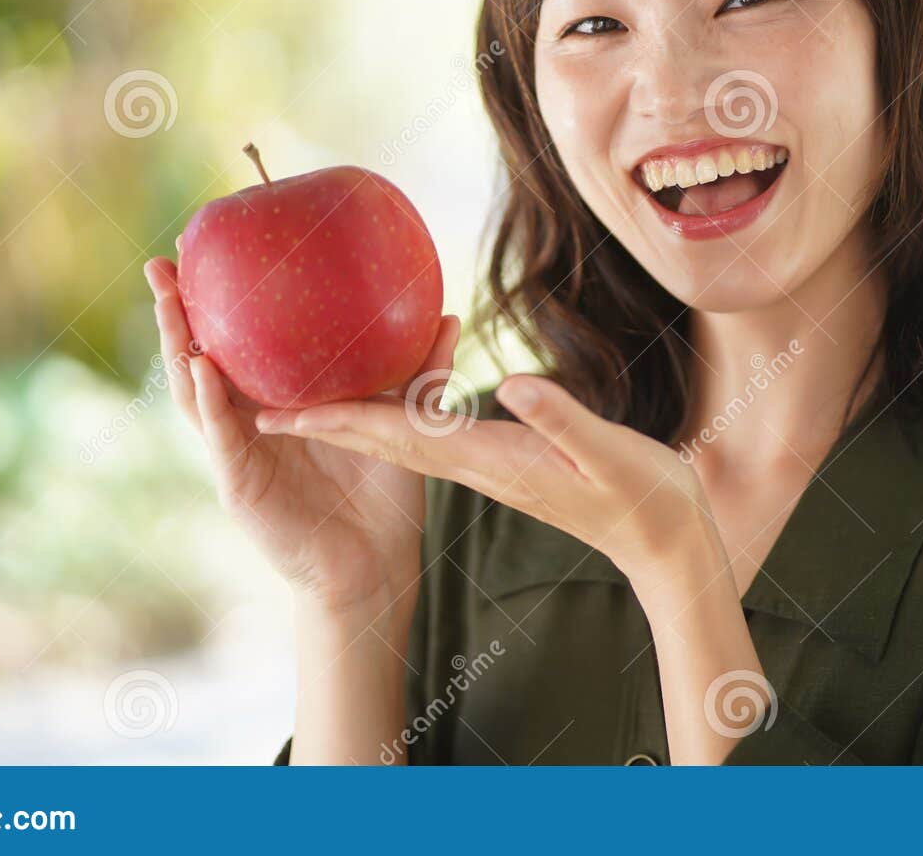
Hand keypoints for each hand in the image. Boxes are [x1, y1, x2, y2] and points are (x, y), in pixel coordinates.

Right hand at [144, 255, 459, 616]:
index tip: (204, 246)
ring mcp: (238, 453)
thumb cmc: (383, 493)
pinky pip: (219, 437)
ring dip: (177, 345)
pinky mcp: (240, 485)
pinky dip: (206, 400)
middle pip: (199, 357)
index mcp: (278, 402)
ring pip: (193, 393)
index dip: (218, 300)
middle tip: (161, 263)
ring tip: (170, 302)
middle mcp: (248, 422)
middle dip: (176, 311)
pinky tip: (201, 367)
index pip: (239, 342)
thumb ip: (420, 372)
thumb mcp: (401, 419)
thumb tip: (448, 315)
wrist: (377, 561)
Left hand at [255, 373, 725, 588]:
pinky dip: (396, 416)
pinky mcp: (504, 465)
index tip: (277, 409)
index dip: (335, 422)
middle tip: (257, 400)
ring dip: (348, 420)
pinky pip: (433, 438)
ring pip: (401, 440)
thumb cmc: (644, 496)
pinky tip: (389, 398)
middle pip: (381, 440)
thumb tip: (509, 382)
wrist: (665, 541)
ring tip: (300, 396)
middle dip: (319, 422)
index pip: (396, 437)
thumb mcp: (607, 450)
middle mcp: (477, 466)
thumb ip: (560, 417)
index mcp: (490, 461)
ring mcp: (488, 469)